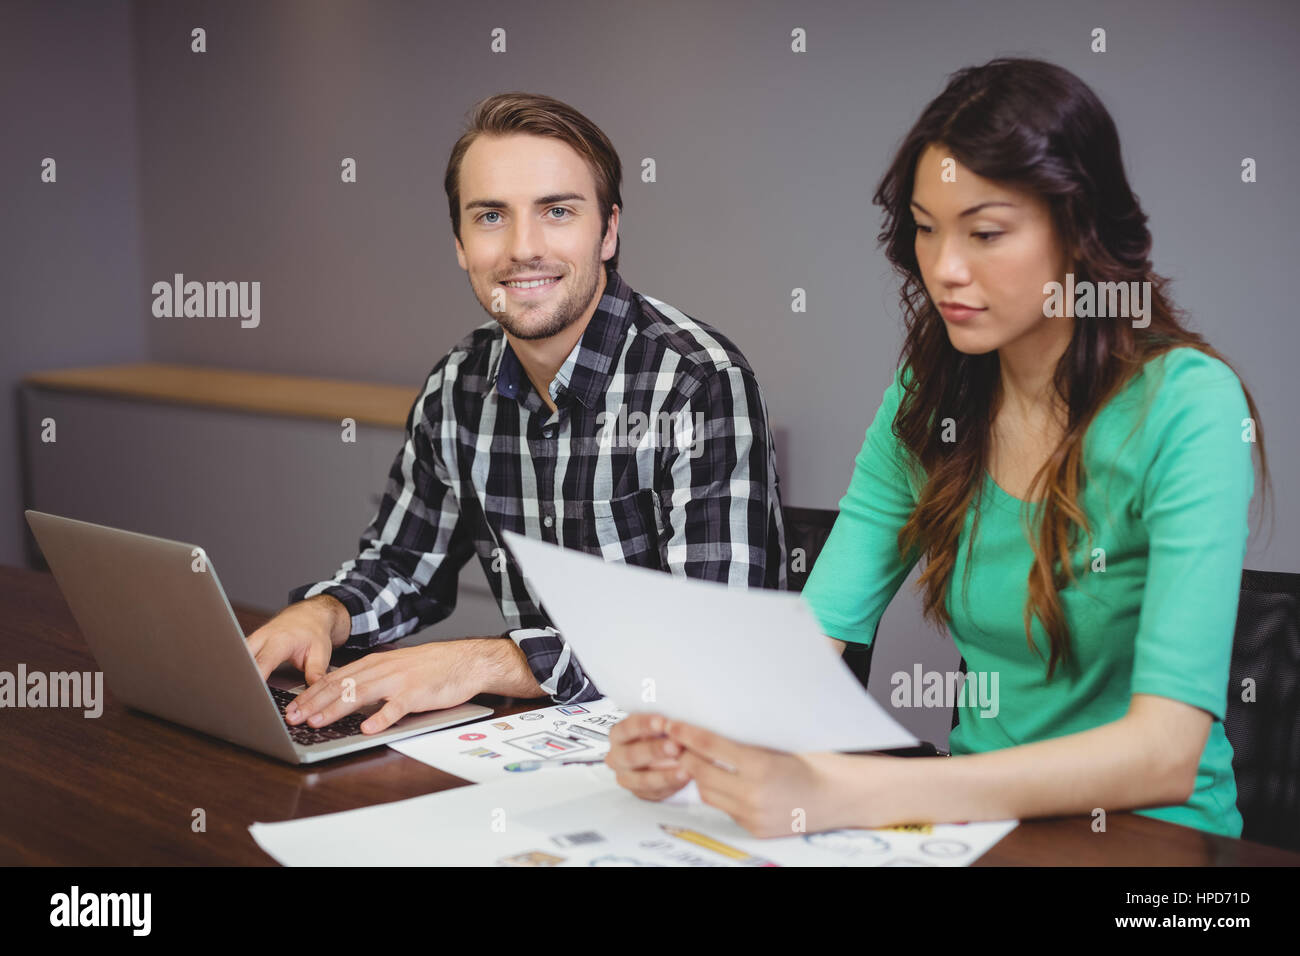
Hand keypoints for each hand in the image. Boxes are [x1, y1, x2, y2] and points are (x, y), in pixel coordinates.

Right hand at [245, 596, 346, 683]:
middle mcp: (262, 638)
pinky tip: (240, 682)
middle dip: (240, 678)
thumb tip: (315, 686)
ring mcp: (253, 640)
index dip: (255, 678)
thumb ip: (316, 671)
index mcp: (280, 640)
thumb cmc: (313, 632)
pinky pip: (239, 658)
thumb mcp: (321, 652)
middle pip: (243, 660)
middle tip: (243, 697)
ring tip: (238, 692)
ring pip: (237, 658)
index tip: (252, 693)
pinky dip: (239, 669)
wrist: (308, 616)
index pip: (262, 662)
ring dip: (238, 674)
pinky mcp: (249, 644)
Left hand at [284, 640, 479, 733]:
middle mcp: (382, 669)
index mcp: (374, 663)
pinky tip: (368, 728)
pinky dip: (381, 718)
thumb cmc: (431, 668)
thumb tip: (343, 697)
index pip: (334, 679)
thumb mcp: (395, 668)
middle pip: (341, 686)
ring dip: (336, 709)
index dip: (310, 694)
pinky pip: (396, 707)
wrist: (465, 661)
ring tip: (318, 723)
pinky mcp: (417, 693)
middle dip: (313, 703)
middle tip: (293, 719)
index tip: (292, 709)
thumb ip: (372, 680)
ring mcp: (399, 680)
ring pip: (361, 694)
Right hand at [605, 712, 688, 800]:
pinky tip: (684, 779)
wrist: (656, 756)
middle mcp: (617, 756)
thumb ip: (662, 722)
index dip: (644, 725)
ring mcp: (626, 777)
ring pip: (642, 779)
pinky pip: (654, 792)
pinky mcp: (639, 792)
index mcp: (618, 734)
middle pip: (632, 755)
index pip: (626, 728)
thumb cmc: (656, 734)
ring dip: (665, 775)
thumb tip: (676, 717)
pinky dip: (671, 786)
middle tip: (675, 746)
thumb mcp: (656, 724)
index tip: (662, 722)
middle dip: (655, 750)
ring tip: (684, 770)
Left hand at [667, 720, 885, 836]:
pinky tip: (720, 781)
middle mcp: (754, 794)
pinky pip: (724, 808)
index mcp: (761, 766)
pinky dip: (718, 793)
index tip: (673, 725)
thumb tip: (710, 727)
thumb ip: (744, 742)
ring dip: (699, 776)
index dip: (688, 735)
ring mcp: (753, 815)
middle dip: (686, 756)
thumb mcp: (778, 744)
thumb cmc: (813, 761)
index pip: (712, 747)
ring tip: (696, 760)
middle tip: (676, 741)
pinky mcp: (753, 828)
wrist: (837, 796)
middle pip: (702, 772)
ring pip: (708, 793)